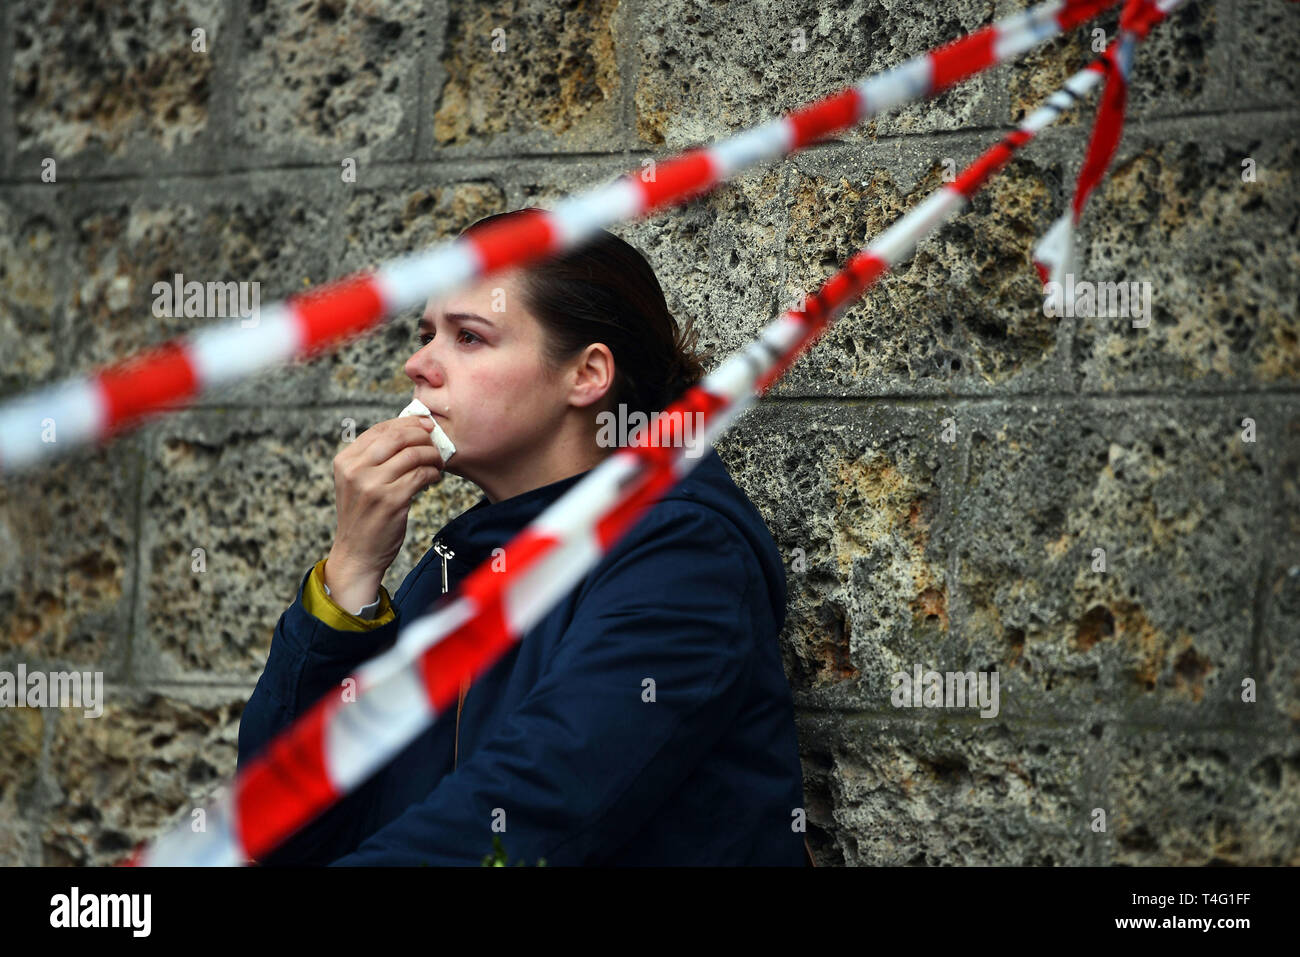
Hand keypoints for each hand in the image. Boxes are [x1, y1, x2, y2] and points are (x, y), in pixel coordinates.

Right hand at [324, 417, 443, 610]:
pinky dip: (433, 473)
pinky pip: (421, 475)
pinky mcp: (392, 500)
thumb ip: (373, 459)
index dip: (407, 423)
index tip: (425, 425)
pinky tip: (434, 478)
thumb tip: (408, 432)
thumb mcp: (356, 482)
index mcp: (345, 461)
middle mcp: (355, 470)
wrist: (356, 553)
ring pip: (413, 454)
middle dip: (423, 435)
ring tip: (438, 462)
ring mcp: (372, 485)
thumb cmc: (362, 517)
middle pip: (398, 437)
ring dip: (432, 455)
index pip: (380, 429)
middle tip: (436, 442)